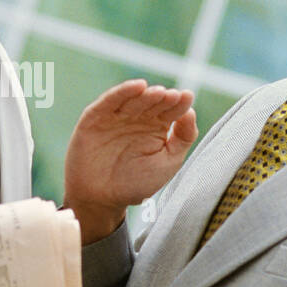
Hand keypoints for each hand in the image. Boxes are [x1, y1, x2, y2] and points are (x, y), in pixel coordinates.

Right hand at [64, 81, 197, 243]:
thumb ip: (183, 138)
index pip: (171, 110)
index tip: (187, 97)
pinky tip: (137, 87)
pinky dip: (122, 92)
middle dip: (163, 98)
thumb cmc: (136, 182)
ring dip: (146, 94)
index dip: (179, 103)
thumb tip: (191, 112)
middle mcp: (137, 117)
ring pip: (133, 99)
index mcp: (157, 126)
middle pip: (153, 102)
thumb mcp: (168, 162)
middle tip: (173, 97)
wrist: (102, 199)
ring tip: (158, 93)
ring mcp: (116, 116)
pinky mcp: (95, 117)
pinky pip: (109, 101)